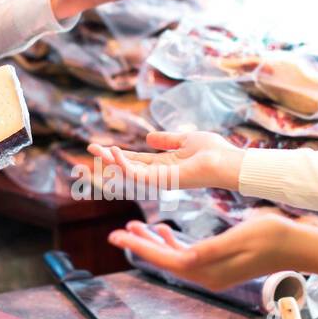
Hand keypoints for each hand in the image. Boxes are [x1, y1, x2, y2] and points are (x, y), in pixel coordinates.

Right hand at [88, 129, 242, 191]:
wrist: (227, 161)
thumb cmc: (213, 151)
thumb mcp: (186, 139)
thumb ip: (167, 139)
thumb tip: (148, 138)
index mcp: (165, 165)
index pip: (136, 160)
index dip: (119, 154)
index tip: (102, 146)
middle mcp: (160, 174)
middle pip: (128, 167)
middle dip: (109, 158)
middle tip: (90, 148)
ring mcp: (161, 179)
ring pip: (129, 172)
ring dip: (111, 161)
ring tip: (96, 148)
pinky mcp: (163, 180)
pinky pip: (138, 174)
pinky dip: (124, 164)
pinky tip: (114, 152)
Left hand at [108, 214, 317, 289]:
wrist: (297, 245)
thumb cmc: (272, 236)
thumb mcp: (240, 237)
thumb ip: (211, 249)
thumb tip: (186, 258)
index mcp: (209, 271)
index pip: (166, 261)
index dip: (140, 247)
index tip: (118, 234)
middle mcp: (208, 276)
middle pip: (165, 261)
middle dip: (141, 245)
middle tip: (117, 231)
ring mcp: (213, 272)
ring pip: (174, 258)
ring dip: (154, 243)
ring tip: (135, 226)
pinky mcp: (219, 265)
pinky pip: (188, 256)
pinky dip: (173, 245)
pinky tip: (164, 231)